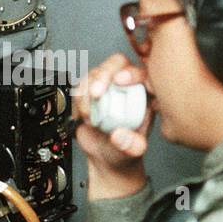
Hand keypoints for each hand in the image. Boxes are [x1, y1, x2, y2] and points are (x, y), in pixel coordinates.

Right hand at [72, 53, 151, 198]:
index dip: (130, 73)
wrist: (106, 158)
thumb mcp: (133, 151)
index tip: (119, 81)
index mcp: (143, 95)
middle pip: (116, 63)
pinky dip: (79, 98)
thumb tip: (118, 135)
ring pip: (95, 73)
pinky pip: (80, 85)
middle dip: (104, 74)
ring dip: (88, 90)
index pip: (141, 72)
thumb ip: (130, 145)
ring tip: (90, 114)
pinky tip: (85, 114)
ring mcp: (106, 88)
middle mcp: (125, 87)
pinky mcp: (89, 93)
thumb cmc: (126, 150)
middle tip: (96, 93)